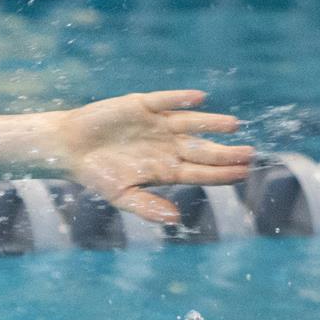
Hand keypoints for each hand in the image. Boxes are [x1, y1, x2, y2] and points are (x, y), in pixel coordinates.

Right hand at [54, 90, 253, 223]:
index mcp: (165, 169)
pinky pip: (166, 100)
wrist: (69, 148)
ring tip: (234, 125)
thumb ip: (147, 207)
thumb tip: (176, 220)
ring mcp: (157, 125)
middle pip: (203, 149)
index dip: (222, 173)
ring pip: (191, 123)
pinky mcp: (142, 105)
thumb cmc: (95, 175)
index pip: (201, 171)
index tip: (244, 173)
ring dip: (212, 124)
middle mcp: (167, 145)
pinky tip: (200, 99)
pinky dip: (181, 99)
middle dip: (226, 152)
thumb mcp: (121, 196)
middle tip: (250, 153)